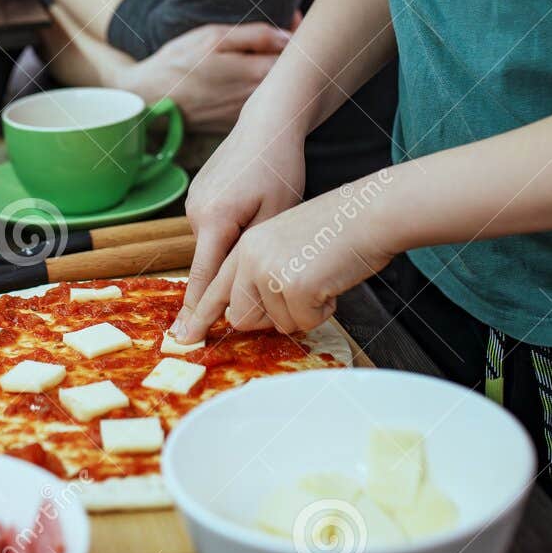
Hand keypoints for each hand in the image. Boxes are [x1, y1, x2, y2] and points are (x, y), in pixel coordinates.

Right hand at [133, 22, 291, 133]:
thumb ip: (256, 35)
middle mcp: (258, 100)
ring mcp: (249, 116)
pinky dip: (262, 88)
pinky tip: (243, 76)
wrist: (149, 100)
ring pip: (277, 90)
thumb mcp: (214, 37)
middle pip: (291, 75)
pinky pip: (261, 104)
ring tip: (257, 53)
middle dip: (291, 52)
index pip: (298, 56)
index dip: (299, 36)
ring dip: (276, 70)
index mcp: (257, 74)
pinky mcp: (237, 125)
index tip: (293, 20)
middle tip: (280, 32)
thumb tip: (289, 35)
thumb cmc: (179, 63)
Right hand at [171, 110, 305, 337]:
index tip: (183, 339)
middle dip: (219, 287)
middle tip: (230, 311)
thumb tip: (242, 288)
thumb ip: (255, 254)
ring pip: (211, 246)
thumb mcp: (277, 215)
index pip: (203, 278)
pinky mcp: (199, 194)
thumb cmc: (280, 168)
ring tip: (256, 251)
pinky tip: (248, 226)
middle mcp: (195, 211)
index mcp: (214, 219)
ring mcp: (193, 201)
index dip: (195, 312)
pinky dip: (225, 237)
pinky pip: (211, 228)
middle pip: (207, 264)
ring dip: (227, 256)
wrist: (268, 124)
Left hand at [181, 177, 399, 338]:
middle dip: (273, 317)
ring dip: (303, 312)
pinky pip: (304, 323)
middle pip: (242, 318)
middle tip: (301, 291)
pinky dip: (323, 311)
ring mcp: (269, 270)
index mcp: (246, 245)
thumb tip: (247, 314)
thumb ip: (261, 271)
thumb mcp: (286, 243)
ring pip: (277, 324)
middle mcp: (250, 256)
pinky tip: (331, 282)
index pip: (214, 287)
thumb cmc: (337, 230)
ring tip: (320, 278)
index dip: (199, 317)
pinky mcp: (292, 285)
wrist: (368, 214)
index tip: (183, 338)